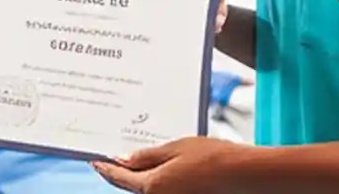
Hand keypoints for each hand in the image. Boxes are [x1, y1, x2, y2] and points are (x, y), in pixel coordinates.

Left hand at [92, 137, 247, 192]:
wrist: (243, 175)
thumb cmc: (212, 158)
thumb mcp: (176, 148)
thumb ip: (148, 156)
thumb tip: (125, 160)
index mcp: (152, 186)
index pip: (119, 178)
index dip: (106, 168)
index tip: (95, 161)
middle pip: (133, 186)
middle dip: (123, 172)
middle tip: (113, 157)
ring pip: (148, 188)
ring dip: (142, 176)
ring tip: (138, 158)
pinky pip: (163, 190)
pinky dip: (157, 179)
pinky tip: (161, 167)